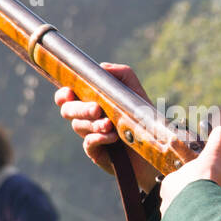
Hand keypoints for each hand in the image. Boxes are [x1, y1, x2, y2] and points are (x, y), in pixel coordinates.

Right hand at [54, 63, 158, 191]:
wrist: (157, 147)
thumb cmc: (143, 116)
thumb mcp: (135, 91)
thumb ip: (121, 74)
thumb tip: (102, 67)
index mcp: (91, 101)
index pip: (66, 96)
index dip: (63, 94)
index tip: (69, 93)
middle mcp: (87, 117)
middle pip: (67, 110)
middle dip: (80, 108)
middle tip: (97, 109)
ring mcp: (90, 135)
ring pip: (78, 126)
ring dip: (94, 124)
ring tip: (110, 125)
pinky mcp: (96, 152)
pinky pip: (88, 143)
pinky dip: (99, 138)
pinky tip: (112, 137)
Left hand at [160, 125, 220, 214]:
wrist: (205, 207)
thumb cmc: (205, 180)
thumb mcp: (214, 156)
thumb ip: (219, 142)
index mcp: (170, 182)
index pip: (180, 182)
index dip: (195, 182)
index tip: (207, 185)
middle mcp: (166, 201)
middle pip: (182, 200)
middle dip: (195, 201)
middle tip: (211, 201)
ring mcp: (171, 219)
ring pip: (183, 217)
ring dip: (195, 216)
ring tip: (211, 216)